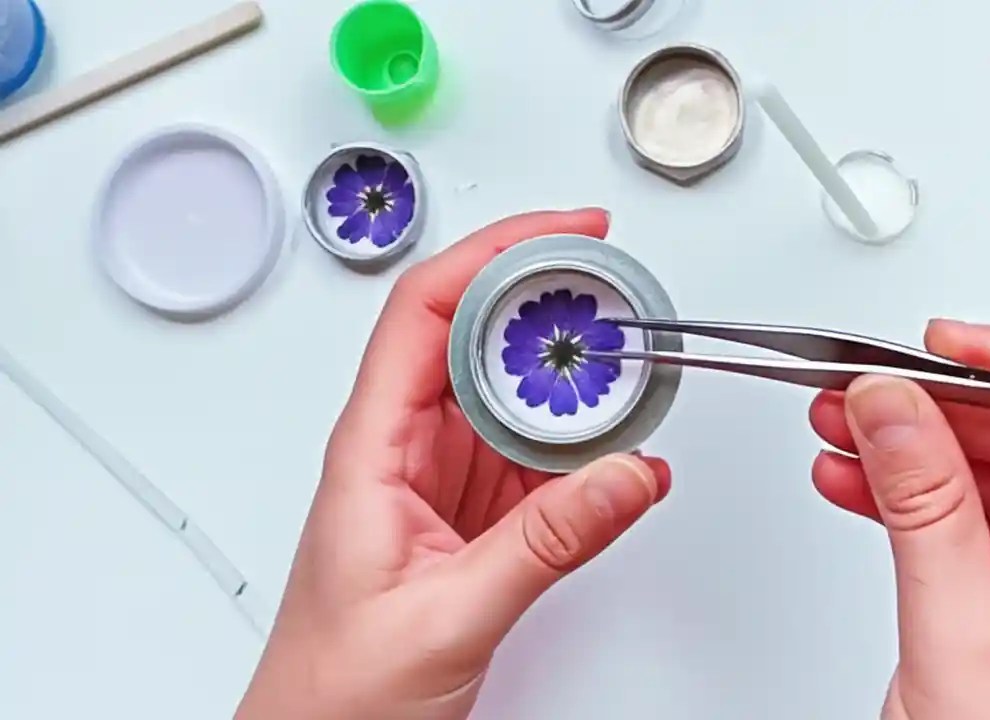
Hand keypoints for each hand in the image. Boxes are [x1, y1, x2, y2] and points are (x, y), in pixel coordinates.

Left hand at [235, 209, 671, 719]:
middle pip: (475, 336)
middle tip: (618, 296)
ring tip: (631, 368)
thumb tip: (629, 472)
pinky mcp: (471, 516)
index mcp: (372, 447)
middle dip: (548, 305)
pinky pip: (531, 454)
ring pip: (510, 395)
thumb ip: (547, 544)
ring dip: (570, 378)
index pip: (425, 310)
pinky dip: (578, 445)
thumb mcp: (448, 614)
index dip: (496, 254)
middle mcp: (404, 449)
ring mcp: (440, 480)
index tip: (567, 234)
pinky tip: (614, 446)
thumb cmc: (334, 692)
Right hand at [809, 320, 989, 719]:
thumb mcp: (961, 646)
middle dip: (953, 411)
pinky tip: (860, 478)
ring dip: (923, 451)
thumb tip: (892, 404)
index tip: (952, 344)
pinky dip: (917, 498)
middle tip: (876, 387)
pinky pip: (984, 520)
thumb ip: (924, 507)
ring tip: (849, 426)